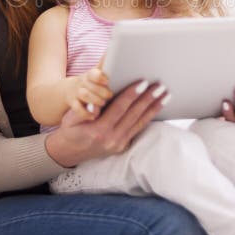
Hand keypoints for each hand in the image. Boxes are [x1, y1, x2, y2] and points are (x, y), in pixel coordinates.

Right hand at [45, 80, 169, 166]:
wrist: (68, 152)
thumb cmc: (70, 130)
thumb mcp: (71, 118)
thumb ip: (84, 110)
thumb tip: (97, 104)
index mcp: (98, 131)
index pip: (119, 109)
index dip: (132, 95)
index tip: (142, 83)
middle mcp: (111, 139)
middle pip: (134, 115)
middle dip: (148, 99)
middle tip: (160, 86)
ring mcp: (119, 144)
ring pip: (140, 123)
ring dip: (154, 108)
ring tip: (166, 95)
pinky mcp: (123, 146)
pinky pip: (138, 128)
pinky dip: (148, 117)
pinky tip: (157, 106)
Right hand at [66, 66, 113, 119]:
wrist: (69, 90)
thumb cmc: (90, 82)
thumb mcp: (96, 73)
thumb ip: (105, 65)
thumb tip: (113, 52)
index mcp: (90, 75)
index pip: (93, 74)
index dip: (99, 77)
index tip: (107, 81)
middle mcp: (82, 83)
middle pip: (90, 85)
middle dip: (100, 91)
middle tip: (110, 95)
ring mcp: (77, 93)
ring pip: (83, 95)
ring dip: (94, 99)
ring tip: (102, 103)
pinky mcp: (73, 103)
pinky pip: (77, 108)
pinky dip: (85, 113)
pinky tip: (94, 116)